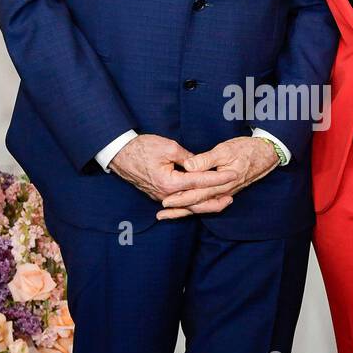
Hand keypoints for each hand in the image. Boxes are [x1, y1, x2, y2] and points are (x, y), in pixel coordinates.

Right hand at [110, 134, 233, 208]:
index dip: (218, 178)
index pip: (199, 181)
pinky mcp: (159, 195)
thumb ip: (188, 158)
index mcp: (169, 182)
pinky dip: (193, 203)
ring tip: (222, 201)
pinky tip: (203, 202)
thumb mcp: (168, 147)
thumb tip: (201, 164)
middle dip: (215, 200)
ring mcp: (161, 196)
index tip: (232, 174)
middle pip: (196, 202)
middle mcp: (166, 194)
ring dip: (205, 204)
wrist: (120, 154)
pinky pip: (180, 202)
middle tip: (232, 196)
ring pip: (188, 205)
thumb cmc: (142, 148)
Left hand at [156, 136, 278, 219]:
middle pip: (198, 204)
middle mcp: (223, 192)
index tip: (165, 201)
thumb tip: (189, 166)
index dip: (180, 198)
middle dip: (179, 210)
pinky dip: (196, 206)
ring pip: (202, 206)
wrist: (267, 154)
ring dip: (185, 211)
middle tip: (161, 215)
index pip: (197, 193)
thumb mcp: (226, 150)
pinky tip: (187, 208)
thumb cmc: (246, 149)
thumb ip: (206, 159)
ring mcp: (225, 193)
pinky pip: (208, 202)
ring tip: (168, 216)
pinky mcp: (226, 191)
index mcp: (222, 183)